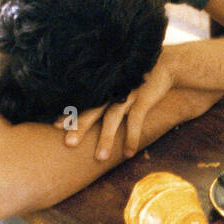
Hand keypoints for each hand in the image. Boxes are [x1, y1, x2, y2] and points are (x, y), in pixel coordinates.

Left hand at [57, 51, 179, 160]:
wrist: (168, 64)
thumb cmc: (140, 77)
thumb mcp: (122, 80)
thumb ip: (107, 91)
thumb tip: (91, 109)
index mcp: (105, 83)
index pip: (83, 98)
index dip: (70, 112)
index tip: (55, 125)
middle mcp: (113, 87)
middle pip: (93, 108)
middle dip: (80, 126)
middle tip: (68, 144)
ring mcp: (127, 91)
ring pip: (112, 117)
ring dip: (106, 138)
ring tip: (100, 158)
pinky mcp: (144, 96)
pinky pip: (136, 120)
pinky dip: (131, 137)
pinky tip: (128, 154)